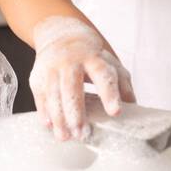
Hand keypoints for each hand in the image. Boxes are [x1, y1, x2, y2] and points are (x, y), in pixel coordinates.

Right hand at [29, 15, 134, 141]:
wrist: (59, 32)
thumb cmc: (89, 54)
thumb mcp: (109, 62)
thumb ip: (122, 84)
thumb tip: (133, 107)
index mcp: (93, 57)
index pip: (103, 75)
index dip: (110, 94)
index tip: (115, 112)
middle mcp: (70, 61)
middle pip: (72, 88)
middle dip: (77, 113)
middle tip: (83, 134)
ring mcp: (52, 68)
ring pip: (54, 94)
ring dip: (59, 118)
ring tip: (66, 137)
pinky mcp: (37, 76)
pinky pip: (40, 96)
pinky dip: (44, 111)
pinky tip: (49, 126)